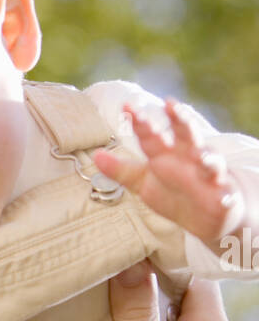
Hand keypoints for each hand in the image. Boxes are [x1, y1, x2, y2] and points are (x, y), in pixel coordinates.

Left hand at [93, 97, 245, 247]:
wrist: (204, 215)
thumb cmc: (174, 192)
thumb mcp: (143, 182)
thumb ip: (121, 170)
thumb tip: (95, 156)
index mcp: (167, 153)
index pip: (151, 134)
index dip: (140, 122)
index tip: (127, 106)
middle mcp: (189, 157)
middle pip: (185, 134)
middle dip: (179, 120)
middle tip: (171, 105)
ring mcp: (208, 174)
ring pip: (210, 161)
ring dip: (206, 157)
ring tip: (200, 155)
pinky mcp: (223, 194)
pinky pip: (226, 193)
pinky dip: (225, 194)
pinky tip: (224, 195)